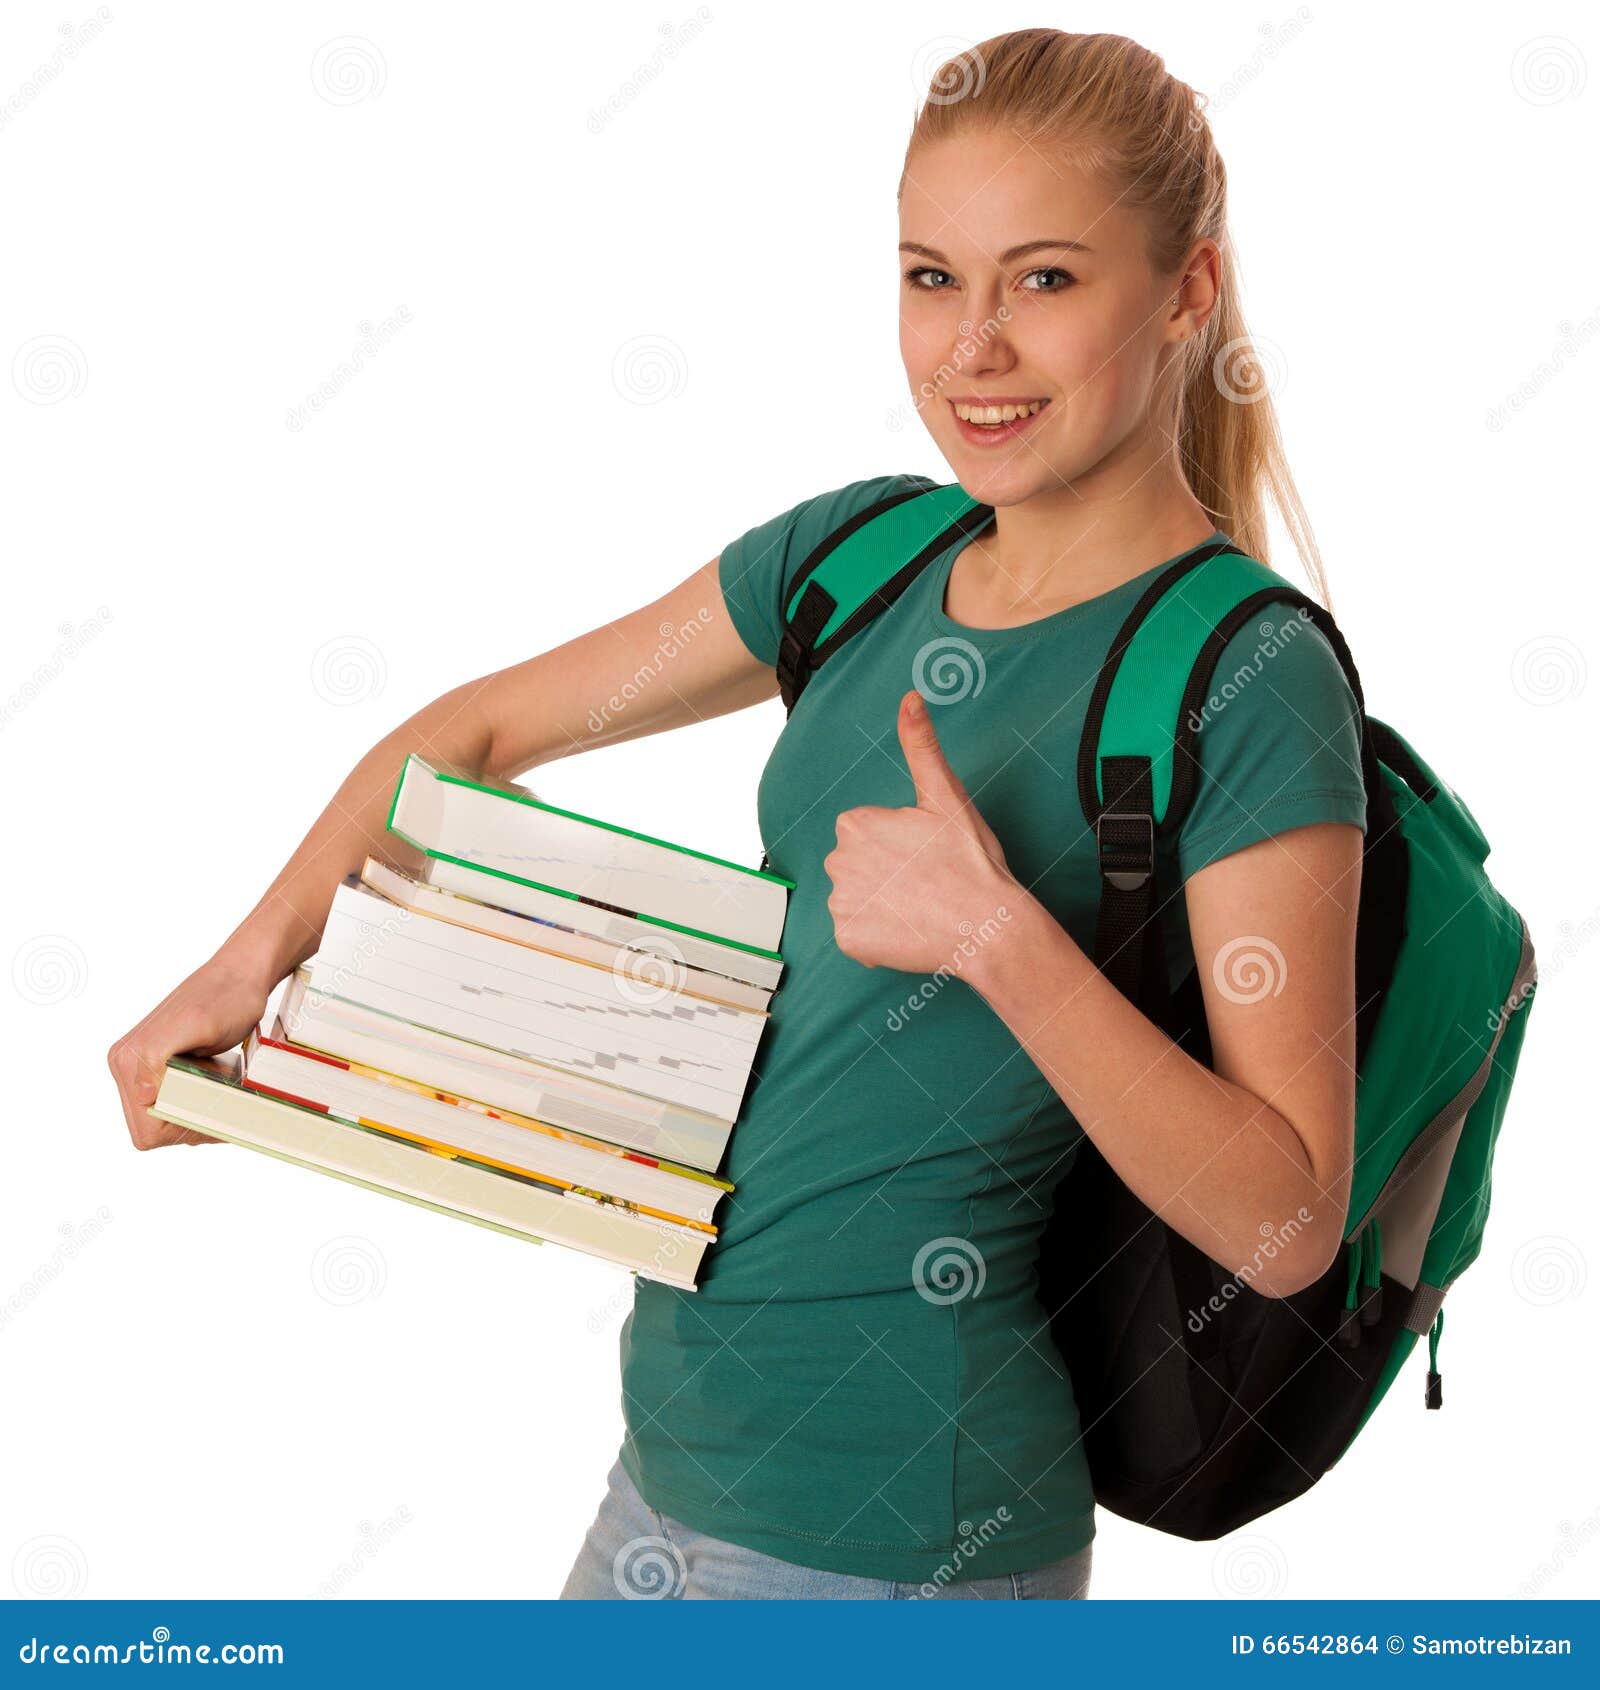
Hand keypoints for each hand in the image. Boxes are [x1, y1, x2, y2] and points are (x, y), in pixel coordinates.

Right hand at [107, 954, 276, 1148]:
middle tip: (222, 1111)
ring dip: (191, 1116)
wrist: (242, 974)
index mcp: (130, 1059)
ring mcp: (139, 1064)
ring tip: (220, 1098)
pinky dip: (192, 1105)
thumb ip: (158, 1058)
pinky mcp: (156, 1064)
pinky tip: (214, 1091)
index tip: (214, 1117)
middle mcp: (126, 1062)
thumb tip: (141, 1094)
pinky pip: (167, 1103)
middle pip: (150, 1128)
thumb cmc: (228, 998)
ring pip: (159, 1119)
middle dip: (186, 1126)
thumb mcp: (197, 1027)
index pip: (146, 1128)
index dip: (181, 1130)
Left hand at [823, 689, 1015, 973]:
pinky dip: (877, 939)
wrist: (987, 926)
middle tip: (926, 883)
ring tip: (920, 909)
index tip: (924, 856)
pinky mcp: (849, 941)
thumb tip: (910, 697)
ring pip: (856, 901)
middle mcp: (838, 862)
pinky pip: (856, 936)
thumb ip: (921, 746)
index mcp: (856, 824)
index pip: (864, 834)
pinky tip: (908, 932)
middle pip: (856, 866)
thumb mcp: (946, 796)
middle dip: (883, 874)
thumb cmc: (971, 862)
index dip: (896, 845)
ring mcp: (841, 904)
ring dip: (880, 907)